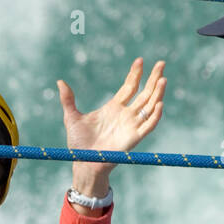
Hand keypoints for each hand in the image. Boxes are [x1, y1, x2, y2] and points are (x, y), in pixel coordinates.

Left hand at [59, 58, 165, 195]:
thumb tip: (60, 81)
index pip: (129, 87)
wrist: (83, 162)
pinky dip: (155, 115)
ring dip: (157, 93)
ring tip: (163, 79)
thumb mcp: (72, 117)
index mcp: (113, 107)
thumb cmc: (79, 143)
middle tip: (161, 63)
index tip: (140, 60)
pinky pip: (148, 125)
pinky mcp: (134, 138)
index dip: (135, 74)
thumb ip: (68, 100)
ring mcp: (131, 125)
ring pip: (150, 106)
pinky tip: (159, 103)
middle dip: (153, 78)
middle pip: (144, 93)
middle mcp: (126, 115)